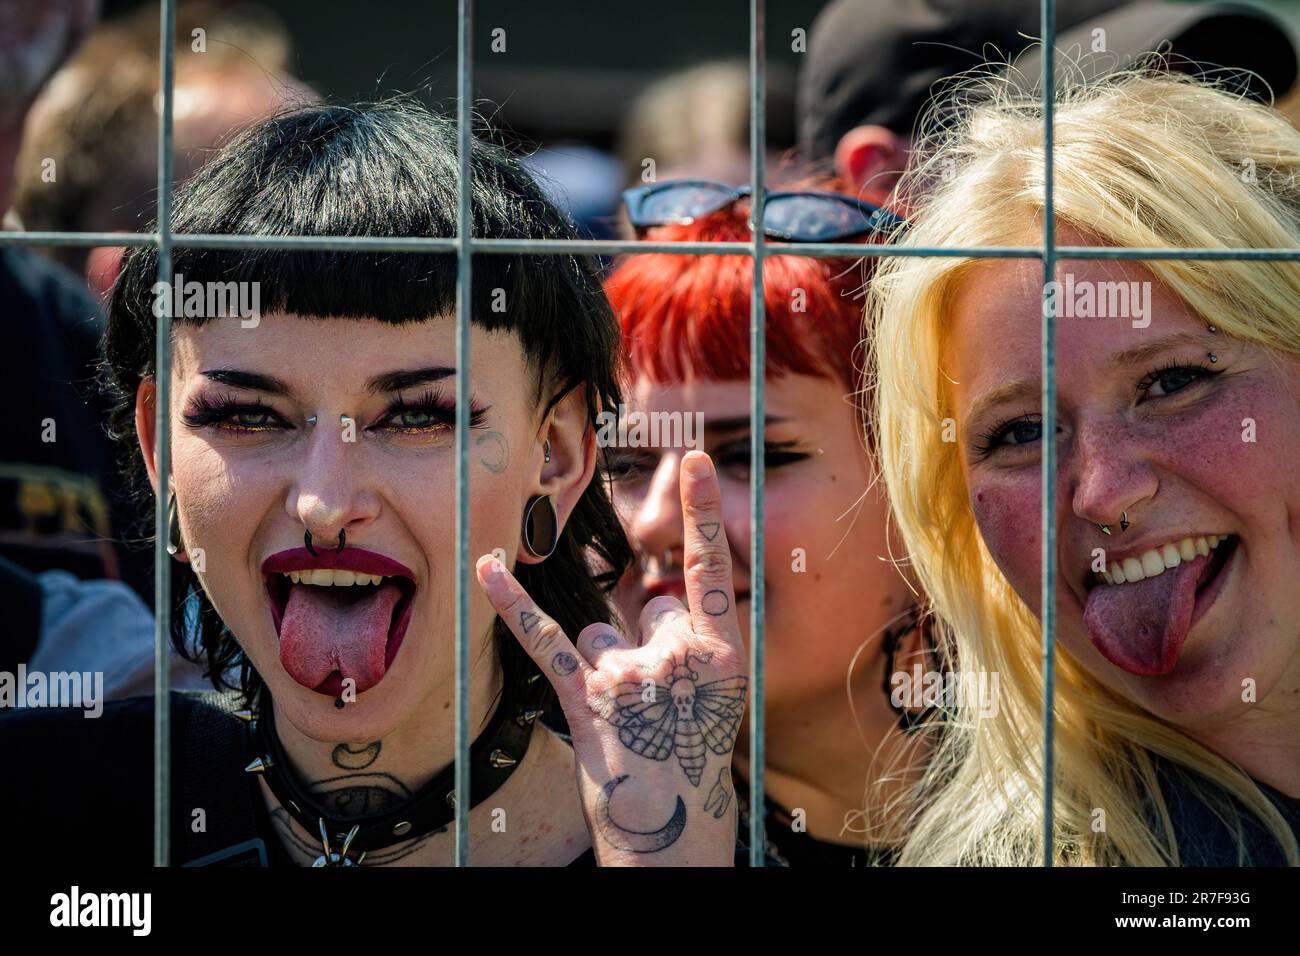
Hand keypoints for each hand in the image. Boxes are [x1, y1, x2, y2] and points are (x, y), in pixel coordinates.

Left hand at [476, 450, 747, 865]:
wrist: (671, 836)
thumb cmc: (692, 765)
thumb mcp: (714, 701)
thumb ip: (685, 644)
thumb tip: (647, 605)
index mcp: (724, 657)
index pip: (710, 570)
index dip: (700, 512)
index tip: (689, 458)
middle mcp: (678, 658)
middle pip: (652, 611)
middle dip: (652, 648)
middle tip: (663, 709)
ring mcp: (631, 678)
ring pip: (606, 633)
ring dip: (610, 667)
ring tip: (628, 723)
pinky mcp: (586, 699)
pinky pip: (545, 640)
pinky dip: (513, 606)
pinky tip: (488, 571)